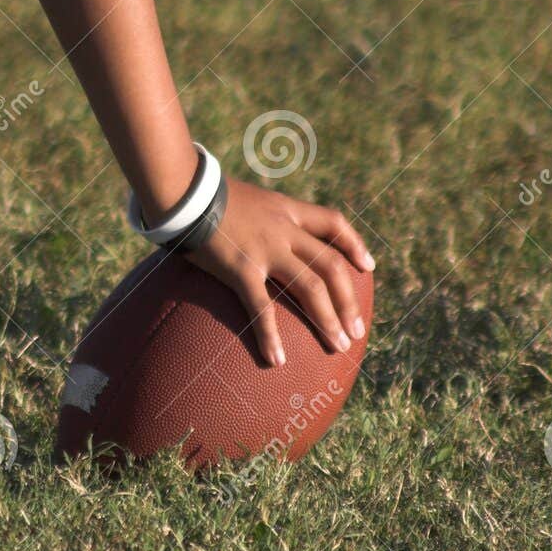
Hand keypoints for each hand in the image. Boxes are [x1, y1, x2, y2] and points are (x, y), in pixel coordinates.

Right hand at [189, 178, 374, 367]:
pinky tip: (277, 360)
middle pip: (331, 265)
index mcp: (286, 210)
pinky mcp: (241, 269)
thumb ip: (261, 215)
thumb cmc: (205, 195)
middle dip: (348, 301)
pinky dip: (270, 337)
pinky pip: (262, 308)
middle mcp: (284, 229)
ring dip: (328, 319)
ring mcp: (266, 249)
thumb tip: (257, 229)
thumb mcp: (246, 198)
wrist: (182, 190)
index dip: (355, 244)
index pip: (333, 223)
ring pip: (310, 286)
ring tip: (338, 346)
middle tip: (356, 331)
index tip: (369, 267)